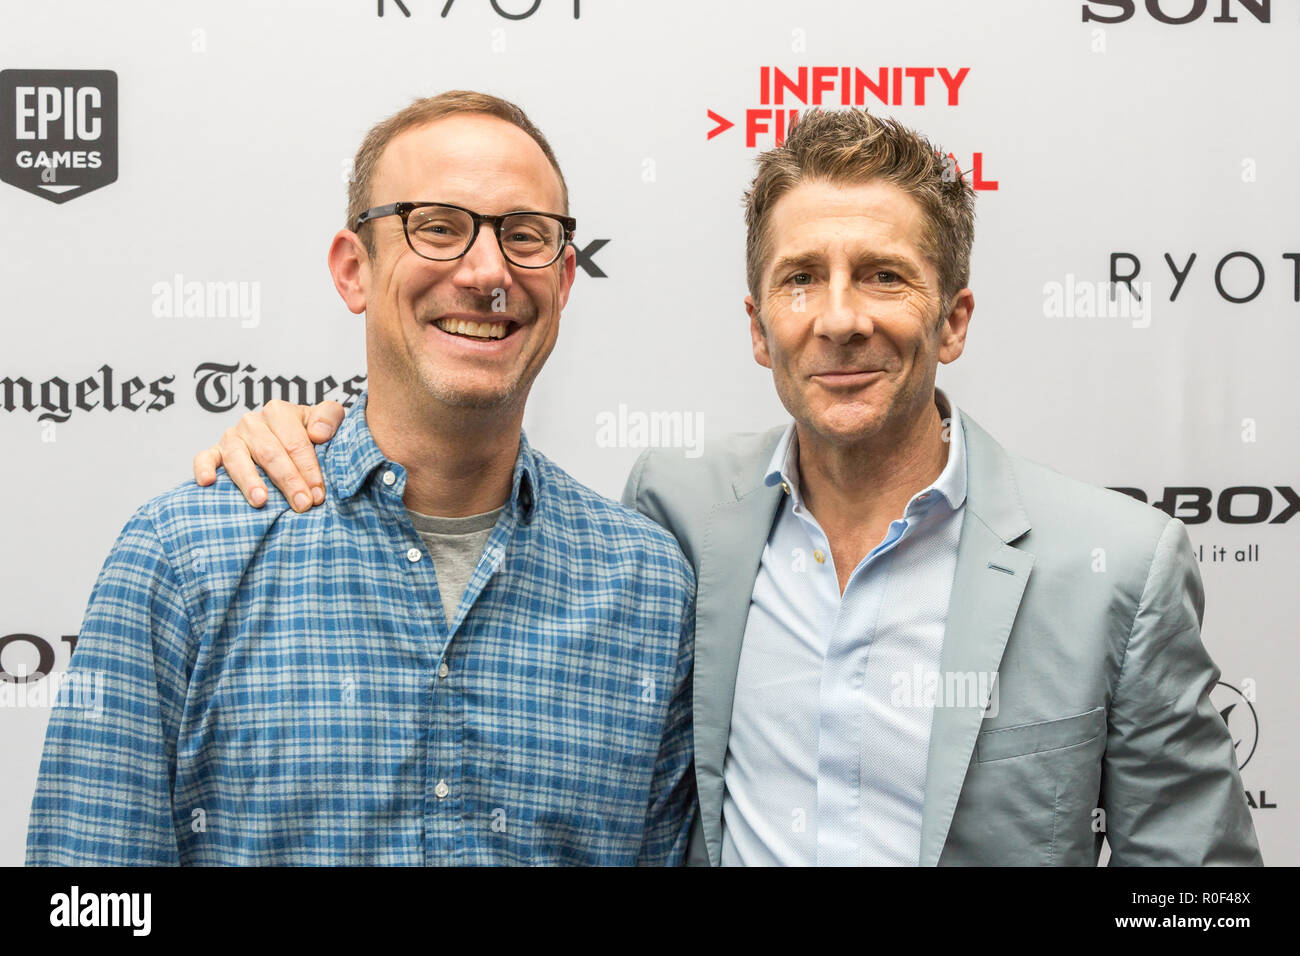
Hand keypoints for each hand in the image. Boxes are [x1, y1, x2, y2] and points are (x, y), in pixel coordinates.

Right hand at [193, 400, 344, 510]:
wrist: (288, 437)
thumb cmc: (309, 433)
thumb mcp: (326, 419)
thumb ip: (329, 417)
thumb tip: (318, 433)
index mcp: (279, 412)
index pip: (296, 443)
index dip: (309, 470)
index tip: (318, 494)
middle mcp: (253, 422)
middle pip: (270, 453)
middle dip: (288, 480)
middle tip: (301, 504)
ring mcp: (232, 437)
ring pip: (238, 458)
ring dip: (250, 480)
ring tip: (261, 501)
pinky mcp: (216, 451)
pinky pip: (204, 457)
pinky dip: (203, 468)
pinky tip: (208, 482)